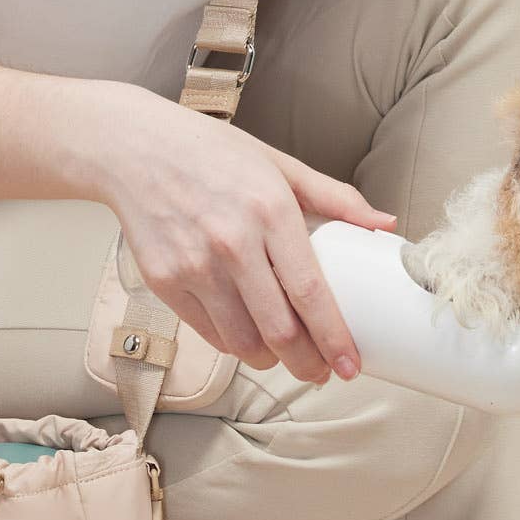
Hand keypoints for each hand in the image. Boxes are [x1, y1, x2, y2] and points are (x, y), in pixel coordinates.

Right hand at [92, 87, 395, 383]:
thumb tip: (385, 224)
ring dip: (270, 361)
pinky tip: (246, 337)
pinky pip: (208, 333)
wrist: (133, 147)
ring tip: (284, 357)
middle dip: (307, 364)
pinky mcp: (164, 281)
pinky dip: (233, 345)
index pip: (310, 292)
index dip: (335, 338)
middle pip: (279, 330)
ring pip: (242, 342)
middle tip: (321, 372)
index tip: (351, 365)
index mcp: (270, 210)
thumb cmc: (211, 153)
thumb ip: (335, 197)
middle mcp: (232, 243)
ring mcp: (194, 265)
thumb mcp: (279, 164)